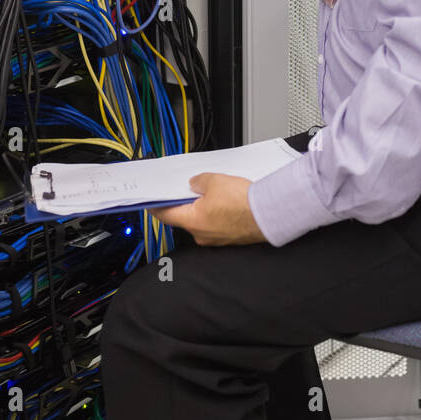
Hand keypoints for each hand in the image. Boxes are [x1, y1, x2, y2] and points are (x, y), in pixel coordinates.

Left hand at [150, 173, 266, 245]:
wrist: (269, 214)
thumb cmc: (243, 203)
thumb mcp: (215, 181)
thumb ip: (199, 181)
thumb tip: (195, 183)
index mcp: (192, 221)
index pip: (165, 215)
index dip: (156, 206)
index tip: (151, 201)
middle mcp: (202, 235)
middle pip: (185, 217)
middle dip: (185, 202)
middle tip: (188, 188)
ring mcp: (217, 239)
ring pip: (203, 221)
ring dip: (204, 207)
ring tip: (214, 191)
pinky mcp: (231, 238)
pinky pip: (218, 224)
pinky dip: (218, 213)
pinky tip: (227, 201)